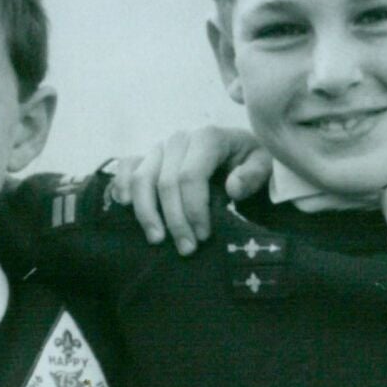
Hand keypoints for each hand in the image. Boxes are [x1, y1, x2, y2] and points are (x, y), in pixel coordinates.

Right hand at [112, 126, 264, 254]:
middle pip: (165, 183)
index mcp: (208, 136)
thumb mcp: (264, 165)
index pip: (190, 177)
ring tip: (157, 240)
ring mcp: (159, 146)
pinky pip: (126, 167)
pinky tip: (126, 207)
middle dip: (175, 221)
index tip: (203, 236)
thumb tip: (232, 188)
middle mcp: (179, 138)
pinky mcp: (147, 155)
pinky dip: (121, 187)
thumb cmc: (251, 160)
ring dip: (146, 213)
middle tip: (186, 249)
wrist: (239, 150)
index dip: (193, 210)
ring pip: (140, 179)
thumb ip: (254, 174)